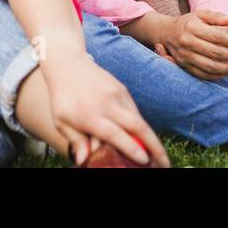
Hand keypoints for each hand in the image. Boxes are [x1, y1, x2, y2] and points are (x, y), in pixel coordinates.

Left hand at [42, 53, 169, 166]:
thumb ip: (76, 140)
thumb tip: (84, 162)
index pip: (114, 133)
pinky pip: (135, 111)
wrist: (68, 64)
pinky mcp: (122, 89)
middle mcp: (106, 103)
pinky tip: (146, 139)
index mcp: (88, 114)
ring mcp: (116, 94)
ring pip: (139, 119)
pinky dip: (142, 127)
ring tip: (159, 156)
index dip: (131, 148)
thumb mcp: (61, 121)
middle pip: (137, 126)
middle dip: (155, 147)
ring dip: (152, 139)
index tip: (145, 161)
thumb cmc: (63, 98)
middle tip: (165, 164)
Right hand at [153, 10, 227, 80]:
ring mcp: (184, 56)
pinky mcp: (184, 66)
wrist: (166, 33)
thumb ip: (216, 16)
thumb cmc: (188, 23)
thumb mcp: (200, 15)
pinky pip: (202, 75)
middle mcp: (186, 42)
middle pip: (214, 53)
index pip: (217, 37)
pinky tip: (227, 73)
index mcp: (192, 27)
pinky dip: (217, 76)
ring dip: (227, 68)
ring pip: (209, 66)